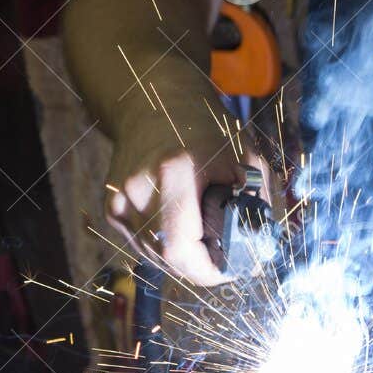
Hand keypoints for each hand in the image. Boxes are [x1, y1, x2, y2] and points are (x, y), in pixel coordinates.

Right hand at [103, 68, 256, 286]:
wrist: (153, 101)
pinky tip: (184, 227)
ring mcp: (119, 201)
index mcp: (172, 172)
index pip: (182, 251)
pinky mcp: (111, 208)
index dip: (209, 271)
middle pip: (169, 259)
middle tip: (227, 256)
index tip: (234, 269)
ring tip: (208, 237)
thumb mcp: (245, 159)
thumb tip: (261, 250)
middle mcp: (137, 190)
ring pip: (155, 257)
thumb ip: (257, 205)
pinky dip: (167, 246)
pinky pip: (144, 245)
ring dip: (185, 257)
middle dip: (202, 265)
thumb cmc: (206, 127)